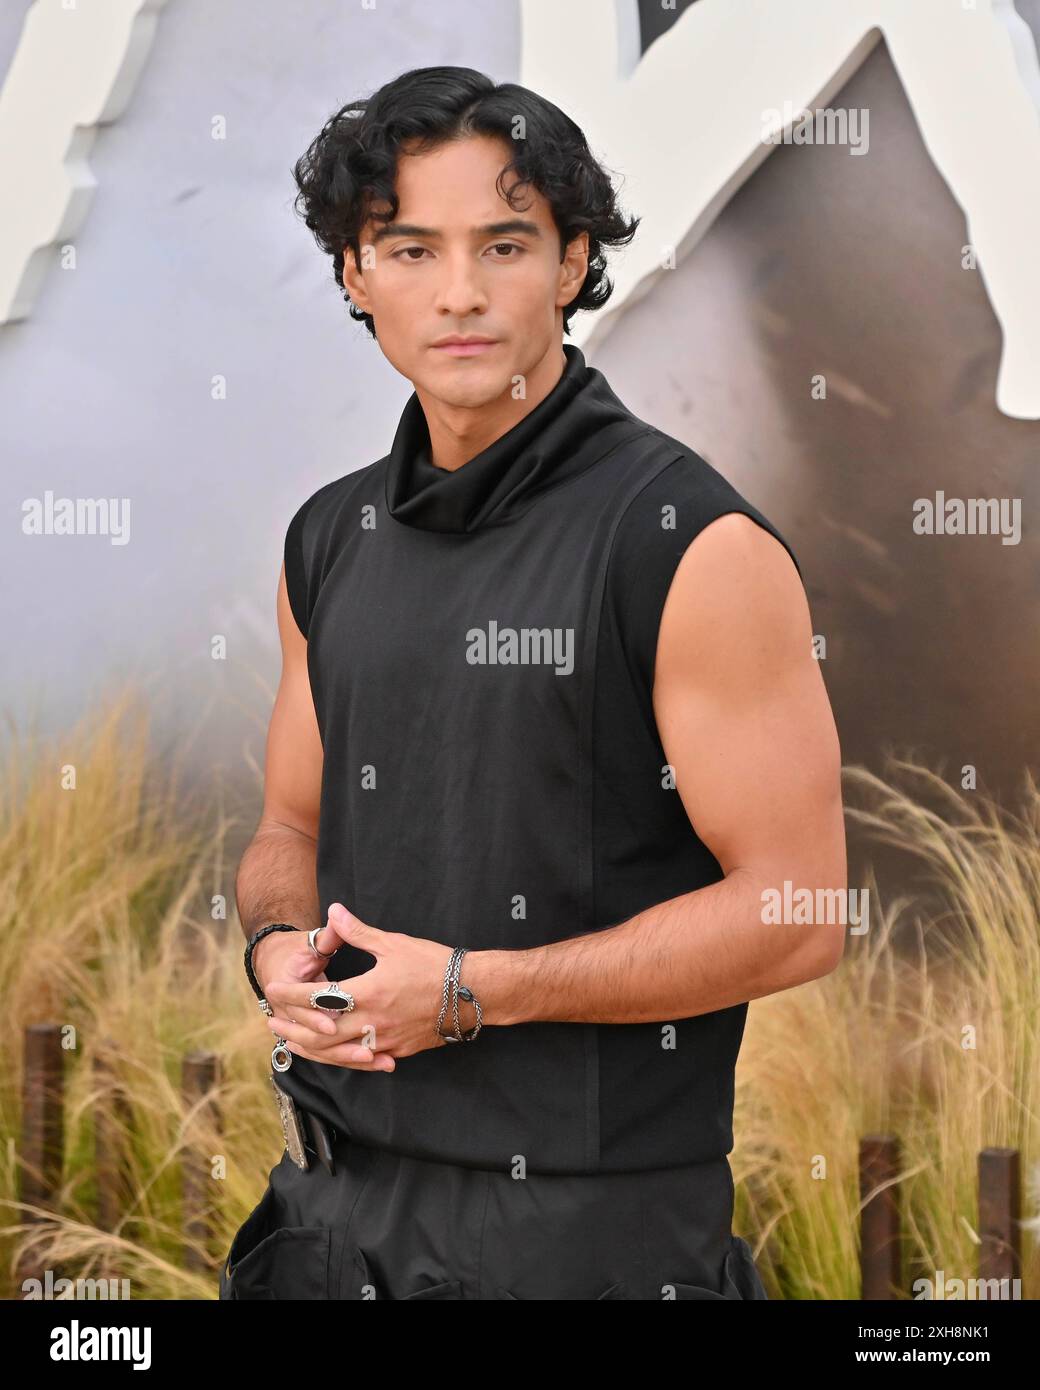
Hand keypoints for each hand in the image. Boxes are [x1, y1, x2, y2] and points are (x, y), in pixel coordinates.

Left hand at [263, 903, 474, 1067]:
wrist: (470, 992)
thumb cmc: (434, 964)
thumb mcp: (393, 943)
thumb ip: (358, 931)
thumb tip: (334, 912)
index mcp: (368, 993)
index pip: (315, 998)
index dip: (289, 995)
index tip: (273, 990)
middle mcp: (372, 1021)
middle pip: (319, 1035)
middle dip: (291, 1030)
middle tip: (272, 1024)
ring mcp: (384, 1040)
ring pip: (336, 1054)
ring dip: (309, 1048)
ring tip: (292, 1040)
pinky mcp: (396, 1050)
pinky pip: (361, 1058)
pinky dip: (340, 1057)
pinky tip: (331, 1052)